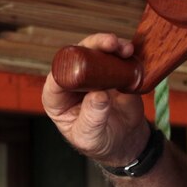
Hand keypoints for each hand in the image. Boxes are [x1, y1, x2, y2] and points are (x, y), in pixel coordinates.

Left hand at [43, 33, 148, 165]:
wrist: (126, 141)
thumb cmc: (100, 142)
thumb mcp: (91, 137)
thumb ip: (92, 118)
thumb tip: (99, 95)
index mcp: (57, 99)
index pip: (56, 79)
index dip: (68, 68)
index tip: (84, 64)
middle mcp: (72, 83)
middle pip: (76, 57)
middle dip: (92, 46)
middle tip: (109, 45)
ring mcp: (92, 75)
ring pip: (95, 52)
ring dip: (109, 45)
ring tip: (124, 49)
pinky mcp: (110, 71)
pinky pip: (114, 57)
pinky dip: (123, 52)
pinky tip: (131, 52)